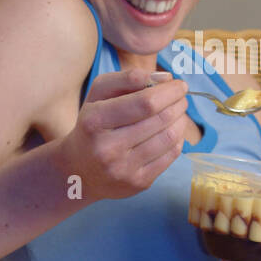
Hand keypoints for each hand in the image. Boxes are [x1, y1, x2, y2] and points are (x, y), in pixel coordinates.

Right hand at [58, 68, 187, 203]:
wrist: (79, 170)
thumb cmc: (94, 124)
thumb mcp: (99, 94)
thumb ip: (128, 78)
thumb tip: (165, 78)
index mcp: (95, 121)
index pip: (145, 102)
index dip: (169, 91)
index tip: (179, 85)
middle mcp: (107, 148)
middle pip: (160, 119)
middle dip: (178, 103)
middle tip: (181, 97)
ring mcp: (124, 169)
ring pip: (169, 137)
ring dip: (181, 120)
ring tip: (179, 112)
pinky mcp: (138, 182)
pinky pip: (171, 156)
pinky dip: (178, 138)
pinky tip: (173, 130)